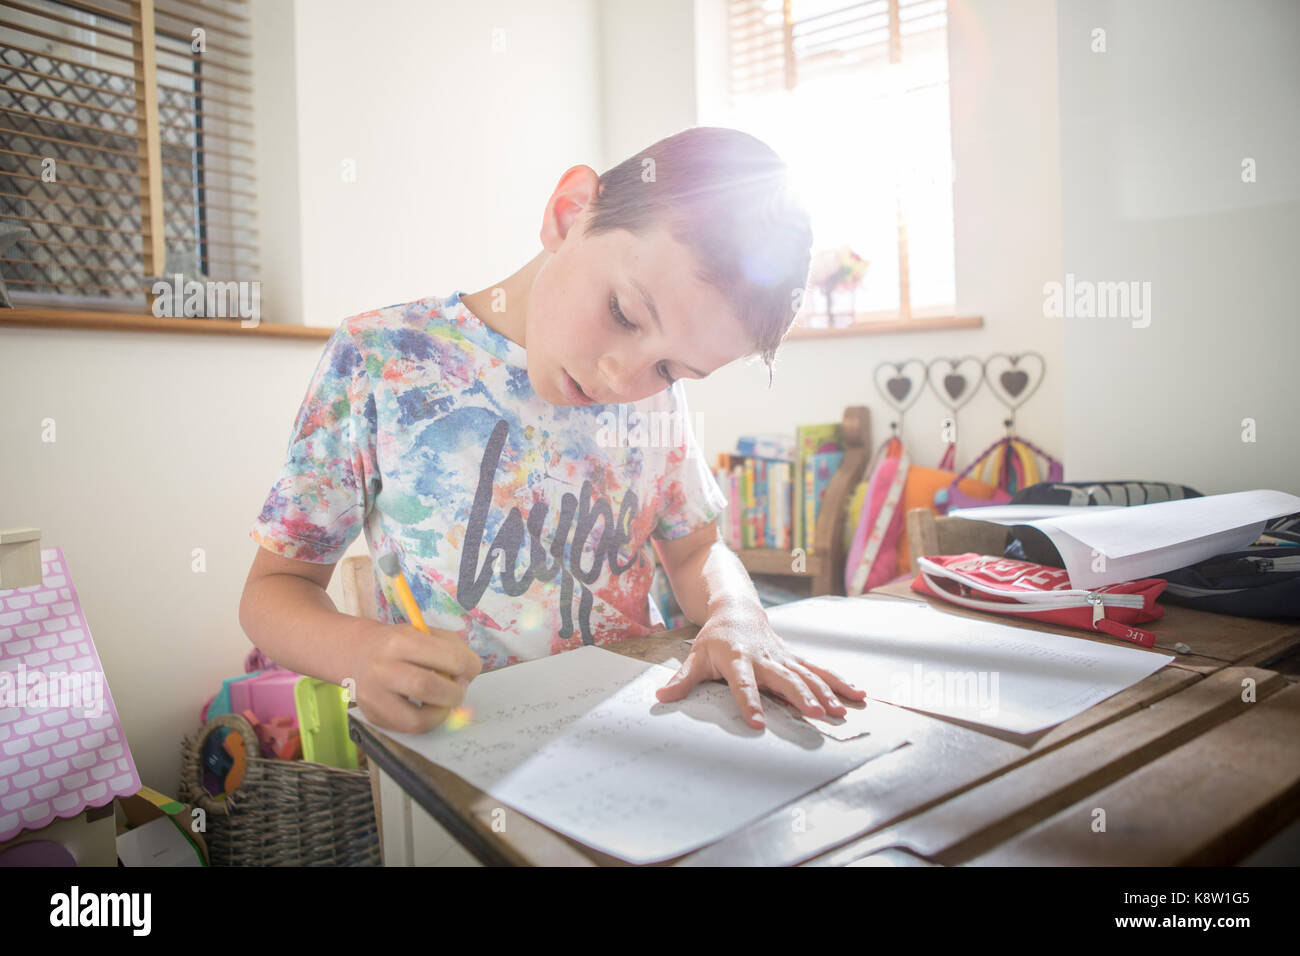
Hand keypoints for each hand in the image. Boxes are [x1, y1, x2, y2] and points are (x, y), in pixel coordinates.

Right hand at [349, 620, 481, 733]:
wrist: (360, 652)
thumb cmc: (403, 644)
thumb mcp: (430, 634)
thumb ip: (456, 651)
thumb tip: (468, 678)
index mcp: (400, 640)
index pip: (449, 659)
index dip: (466, 667)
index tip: (464, 670)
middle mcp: (382, 667)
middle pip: (428, 688)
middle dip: (454, 694)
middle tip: (457, 691)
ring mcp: (373, 695)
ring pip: (417, 720)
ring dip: (441, 714)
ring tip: (442, 702)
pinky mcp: (372, 715)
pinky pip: (408, 729)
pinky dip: (425, 721)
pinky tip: (425, 707)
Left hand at [654, 604, 865, 729]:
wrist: (737, 609)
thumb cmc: (714, 638)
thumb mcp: (695, 655)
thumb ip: (682, 679)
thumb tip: (661, 699)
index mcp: (737, 658)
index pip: (743, 684)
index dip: (749, 703)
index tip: (756, 724)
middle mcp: (764, 658)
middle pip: (784, 679)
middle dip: (802, 697)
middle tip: (817, 715)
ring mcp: (783, 657)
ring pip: (807, 675)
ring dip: (825, 693)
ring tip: (839, 712)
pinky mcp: (795, 658)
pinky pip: (820, 670)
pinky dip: (839, 682)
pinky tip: (857, 695)